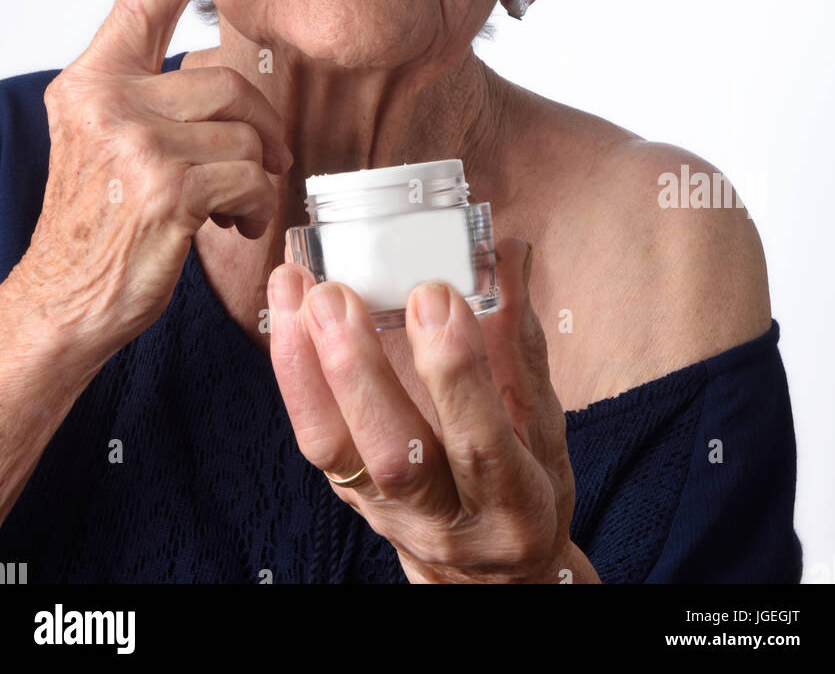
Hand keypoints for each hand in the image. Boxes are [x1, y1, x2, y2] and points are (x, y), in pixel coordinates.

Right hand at [15, 0, 291, 365]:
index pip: (143, 3)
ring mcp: (135, 145)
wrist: (65, 300)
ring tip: (235, 202)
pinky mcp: (167, 189)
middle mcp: (108, 104)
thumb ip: (145, 99)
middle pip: (225, 83)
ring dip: (256, 174)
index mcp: (91, 83)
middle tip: (263, 159)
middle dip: (259, 126)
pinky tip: (234, 223)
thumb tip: (221, 85)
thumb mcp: (102, 143)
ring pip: (244, 134)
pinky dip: (255, 205)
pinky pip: (248, 176)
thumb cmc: (94, 223)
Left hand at [267, 237, 596, 582]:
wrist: (490, 579)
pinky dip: (294, 372)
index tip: (436, 295)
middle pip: (395, 456)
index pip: (481, 443)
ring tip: (292, 288)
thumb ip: (522, 343)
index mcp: (514, 507)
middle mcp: (446, 523)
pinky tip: (287, 314)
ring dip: (305, 364)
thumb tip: (509, 254)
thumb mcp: (547, 429)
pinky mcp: (348, 496)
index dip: (457, 371)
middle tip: (336, 294)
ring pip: (334, 450)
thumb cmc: (527, 492)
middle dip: (359, 370)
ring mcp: (388, 515)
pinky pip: (314, 437)